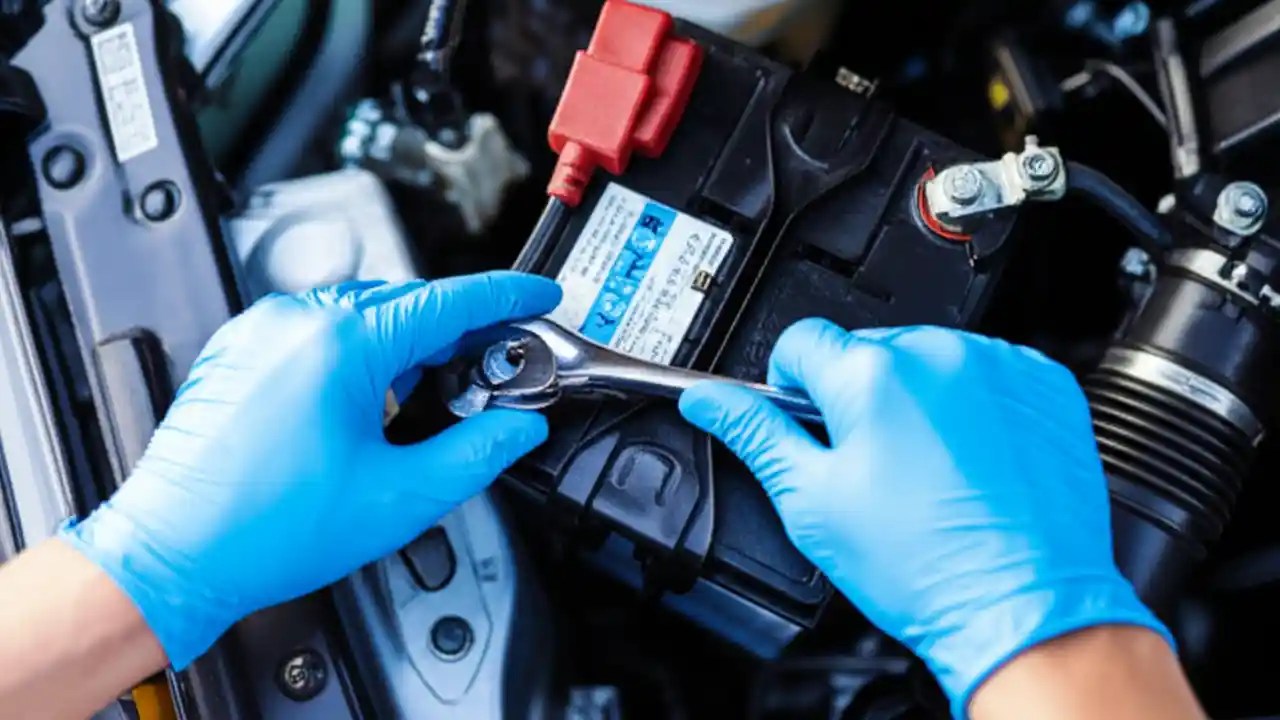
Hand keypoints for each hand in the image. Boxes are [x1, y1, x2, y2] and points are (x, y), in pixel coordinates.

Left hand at [59, 272, 560, 668]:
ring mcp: (261, 331)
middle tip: (494, 366)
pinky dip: (358, 350)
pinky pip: (318, 329)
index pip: (448, 301)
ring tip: (429, 395)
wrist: (174, 551)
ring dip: (406, 343)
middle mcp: (296, 321)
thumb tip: (520, 428)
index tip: (535, 297)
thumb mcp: (401, 498)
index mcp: (341, 343)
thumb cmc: (264, 528)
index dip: (505, 298)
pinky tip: (371, 398)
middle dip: (457, 330)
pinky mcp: (240, 350)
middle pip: (407, 304)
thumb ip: (477, 453)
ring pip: (362, 315)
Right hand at [678, 320, 1171, 716]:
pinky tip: (969, 463)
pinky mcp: (1043, 385)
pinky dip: (973, 406)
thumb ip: (754, 434)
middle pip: (865, 350)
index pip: (800, 340)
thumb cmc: (923, 564)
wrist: (1023, 606)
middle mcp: (938, 354)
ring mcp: (997, 365)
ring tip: (927, 471)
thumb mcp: (811, 501)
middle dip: (856, 396)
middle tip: (870, 466)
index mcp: (870, 374)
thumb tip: (709, 400)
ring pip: (927, 361)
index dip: (791, 384)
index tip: (808, 422)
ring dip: (916, 398)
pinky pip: (987, 373)